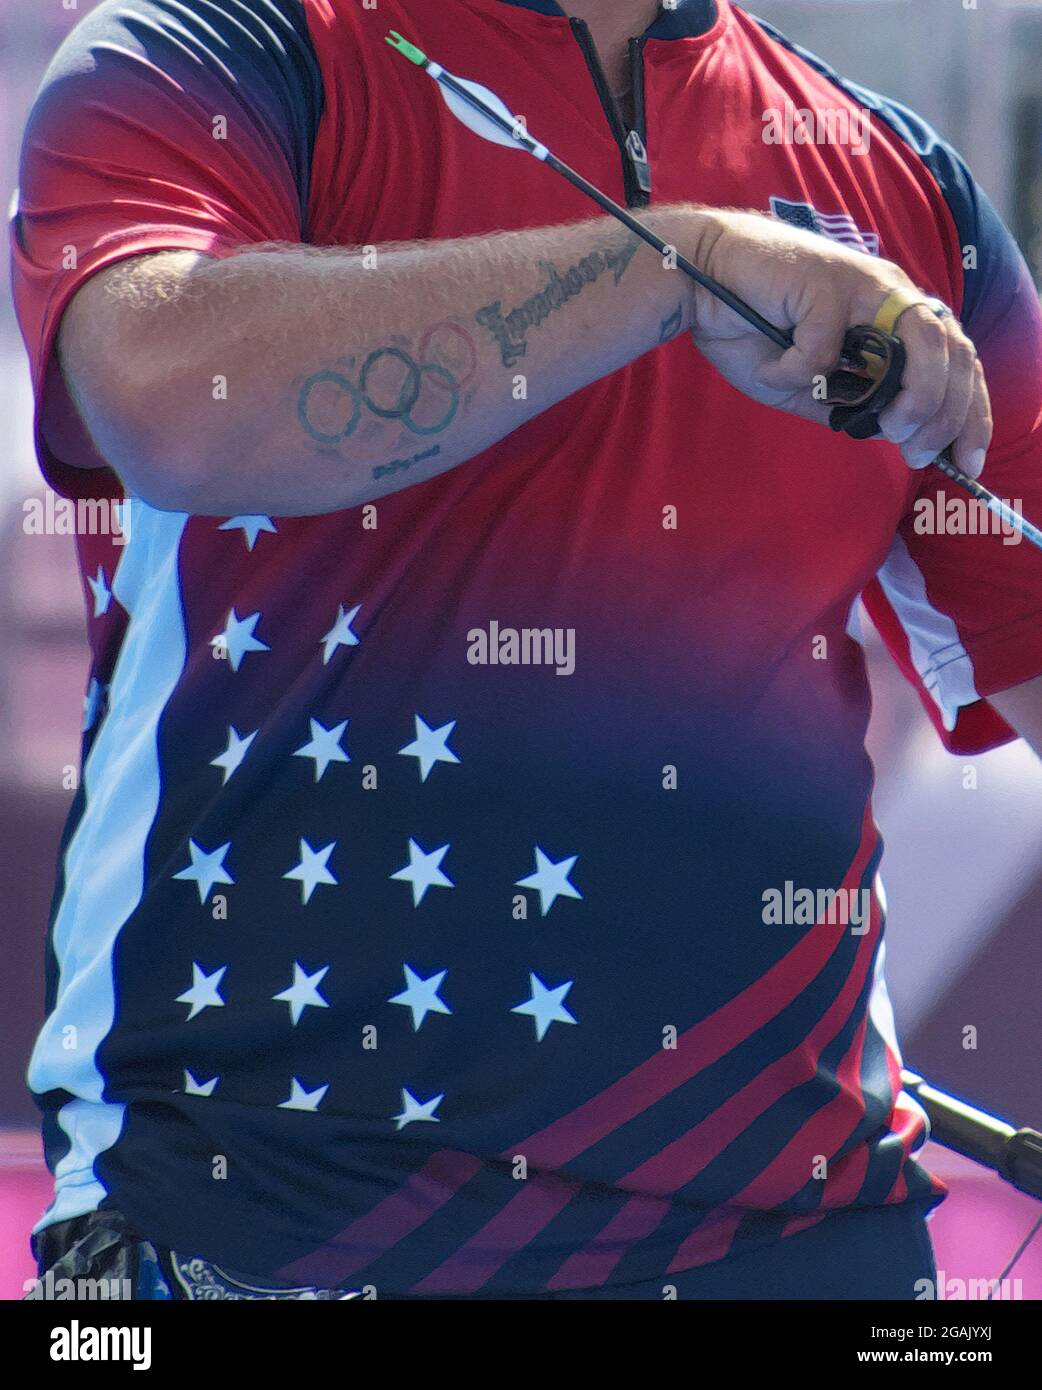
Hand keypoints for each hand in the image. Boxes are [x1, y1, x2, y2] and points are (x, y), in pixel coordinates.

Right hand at [684, 207, 991, 476]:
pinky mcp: (824, 282)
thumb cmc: (752, 327)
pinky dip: (794, 373)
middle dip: (945, 412)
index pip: (956, 357)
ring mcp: (861, 284)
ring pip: (919, 342)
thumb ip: (849, 403)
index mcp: (892, 313)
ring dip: (910, 395)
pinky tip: (772, 369)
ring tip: (884, 424)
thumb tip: (894, 434)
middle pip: (951, 351)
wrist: (701, 281)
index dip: (970, 410)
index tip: (965, 459)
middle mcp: (889, 293)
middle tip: (918, 451)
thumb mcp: (809, 384)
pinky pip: (823, 351)